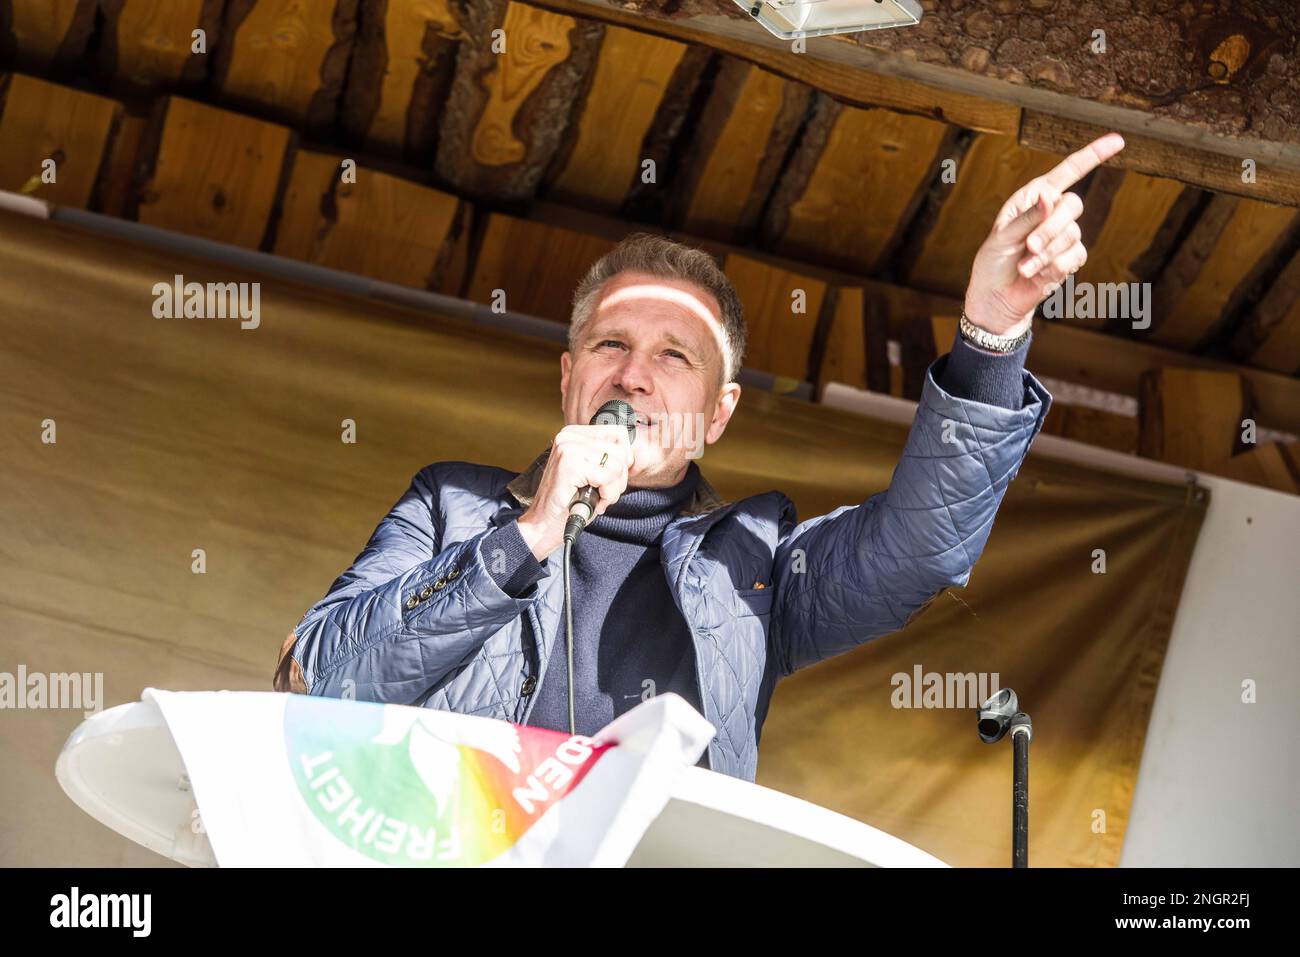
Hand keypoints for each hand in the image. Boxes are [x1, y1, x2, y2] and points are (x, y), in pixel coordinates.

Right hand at [516, 423, 634, 560]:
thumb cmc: (570, 502)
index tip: (612, 478)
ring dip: (612, 490)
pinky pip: (609, 477)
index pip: (618, 433)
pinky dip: (607, 495)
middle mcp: (569, 436)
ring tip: (595, 499)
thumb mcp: (593, 474)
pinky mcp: (569, 464)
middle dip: (618, 479)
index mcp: (574, 434)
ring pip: (617, 465)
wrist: (543, 525)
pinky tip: (593, 503)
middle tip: (601, 494)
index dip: (624, 459)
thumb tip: (635, 457)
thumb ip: (609, 459)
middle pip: (621, 451)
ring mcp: (568, 448)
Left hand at [963, 132, 1125, 336]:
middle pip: (1073, 205)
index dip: (1093, 155)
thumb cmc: (993, 263)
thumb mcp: (1001, 238)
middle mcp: (1052, 212)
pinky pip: (1074, 256)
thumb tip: (1050, 198)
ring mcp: (1064, 235)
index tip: (1118, 140)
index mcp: (1034, 198)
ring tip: (1024, 266)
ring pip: (1073, 234)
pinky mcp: (1070, 258)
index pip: (1069, 171)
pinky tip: (1036, 275)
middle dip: (1050, 228)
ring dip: (1046, 254)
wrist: (996, 297)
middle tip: (1029, 246)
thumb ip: (1026, 219)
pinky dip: (1053, 267)